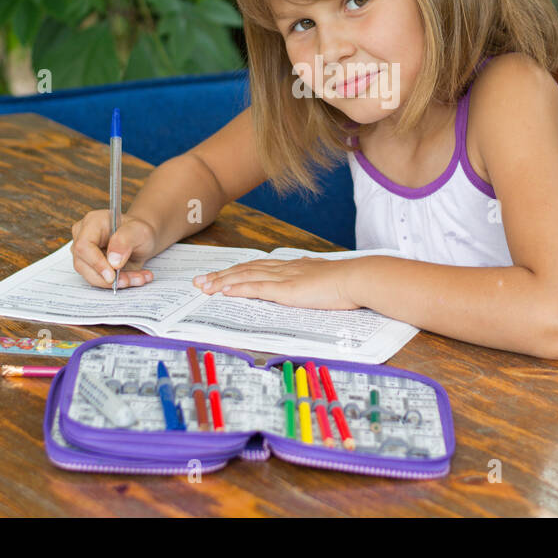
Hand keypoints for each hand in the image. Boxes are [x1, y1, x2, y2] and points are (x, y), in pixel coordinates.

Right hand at [70, 210, 158, 289]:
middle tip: (130, 280)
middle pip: (83, 264)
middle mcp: (83, 237)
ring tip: (138, 278)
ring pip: (91, 276)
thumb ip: (125, 241)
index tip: (112, 276)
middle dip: (107, 278)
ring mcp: (84, 253)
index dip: (96, 263)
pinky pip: (99, 280)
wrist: (142, 239)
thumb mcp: (139, 231)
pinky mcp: (90, 266)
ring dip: (116, 282)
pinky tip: (135, 278)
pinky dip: (119, 283)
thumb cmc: (138, 231)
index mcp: (92, 222)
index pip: (83, 245)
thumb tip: (113, 261)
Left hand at [192, 257, 360, 309]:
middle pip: (245, 269)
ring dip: (222, 281)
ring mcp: (284, 278)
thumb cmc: (347, 282)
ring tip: (204, 287)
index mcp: (293, 267)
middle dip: (220, 275)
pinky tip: (224, 291)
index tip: (220, 275)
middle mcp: (284, 268)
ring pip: (245, 276)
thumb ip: (313, 276)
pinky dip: (238, 288)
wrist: (358, 278)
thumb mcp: (325, 278)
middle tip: (200, 280)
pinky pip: (257, 288)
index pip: (257, 267)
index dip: (236, 271)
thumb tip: (308, 274)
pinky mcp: (287, 289)